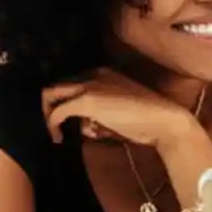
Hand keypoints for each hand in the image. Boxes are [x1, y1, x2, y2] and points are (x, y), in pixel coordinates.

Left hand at [41, 68, 198, 148]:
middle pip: (57, 86)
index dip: (67, 103)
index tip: (71, 122)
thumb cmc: (147, 120)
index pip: (72, 83)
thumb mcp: (119, 112)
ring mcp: (89, 86)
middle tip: (56, 127)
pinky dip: (52, 125)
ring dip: (48, 114)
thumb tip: (85, 125)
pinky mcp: (86, 101)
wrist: (164, 120)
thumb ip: (100, 114)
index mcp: (103, 72)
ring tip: (56, 134)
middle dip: (51, 107)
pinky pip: (57, 111)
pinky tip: (59, 138)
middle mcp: (93, 74)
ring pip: (50, 94)